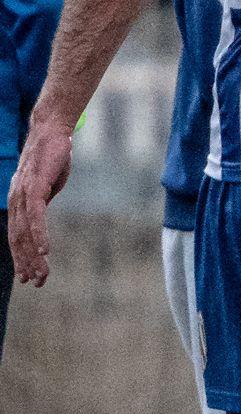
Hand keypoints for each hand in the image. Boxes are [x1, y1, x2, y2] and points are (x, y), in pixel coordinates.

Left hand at [7, 113, 74, 286]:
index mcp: (18, 202)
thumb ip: (42, 202)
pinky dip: (40, 234)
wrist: (51, 131)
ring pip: (26, 232)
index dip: (22, 257)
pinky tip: (45, 250)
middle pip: (19, 239)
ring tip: (42, 274)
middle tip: (36, 283)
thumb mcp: (48, 185)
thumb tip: (41, 219)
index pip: (17, 236)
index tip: (29, 276)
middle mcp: (15, 200)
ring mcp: (23, 194)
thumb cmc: (52, 157)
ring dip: (34, 255)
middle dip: (27, 263)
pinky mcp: (35, 187)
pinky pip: (36, 216)